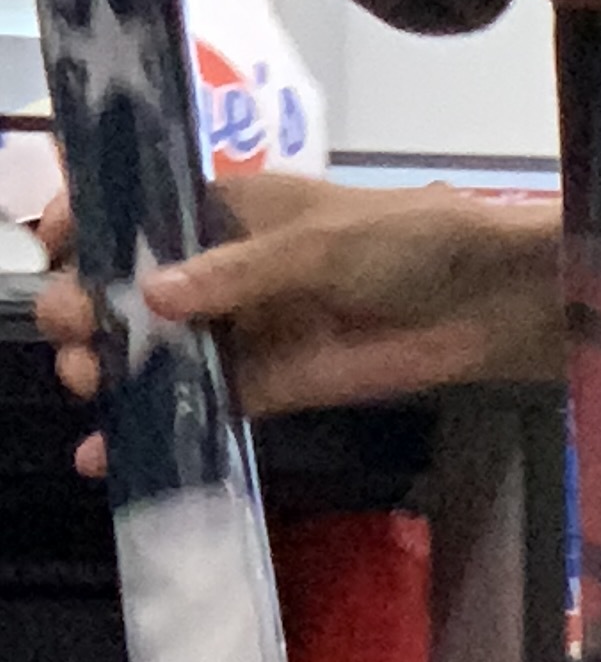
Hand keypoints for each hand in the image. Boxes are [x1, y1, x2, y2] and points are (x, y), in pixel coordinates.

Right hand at [34, 173, 565, 474]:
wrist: (487, 305)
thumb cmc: (408, 243)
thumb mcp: (321, 242)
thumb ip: (237, 272)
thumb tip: (151, 296)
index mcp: (225, 207)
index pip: (131, 208)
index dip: (82, 223)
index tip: (52, 244)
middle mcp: (218, 268)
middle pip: (121, 286)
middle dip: (84, 307)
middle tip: (85, 333)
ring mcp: (239, 329)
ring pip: (148, 350)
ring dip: (106, 369)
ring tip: (95, 383)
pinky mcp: (263, 386)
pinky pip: (195, 406)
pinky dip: (149, 429)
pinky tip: (105, 453)